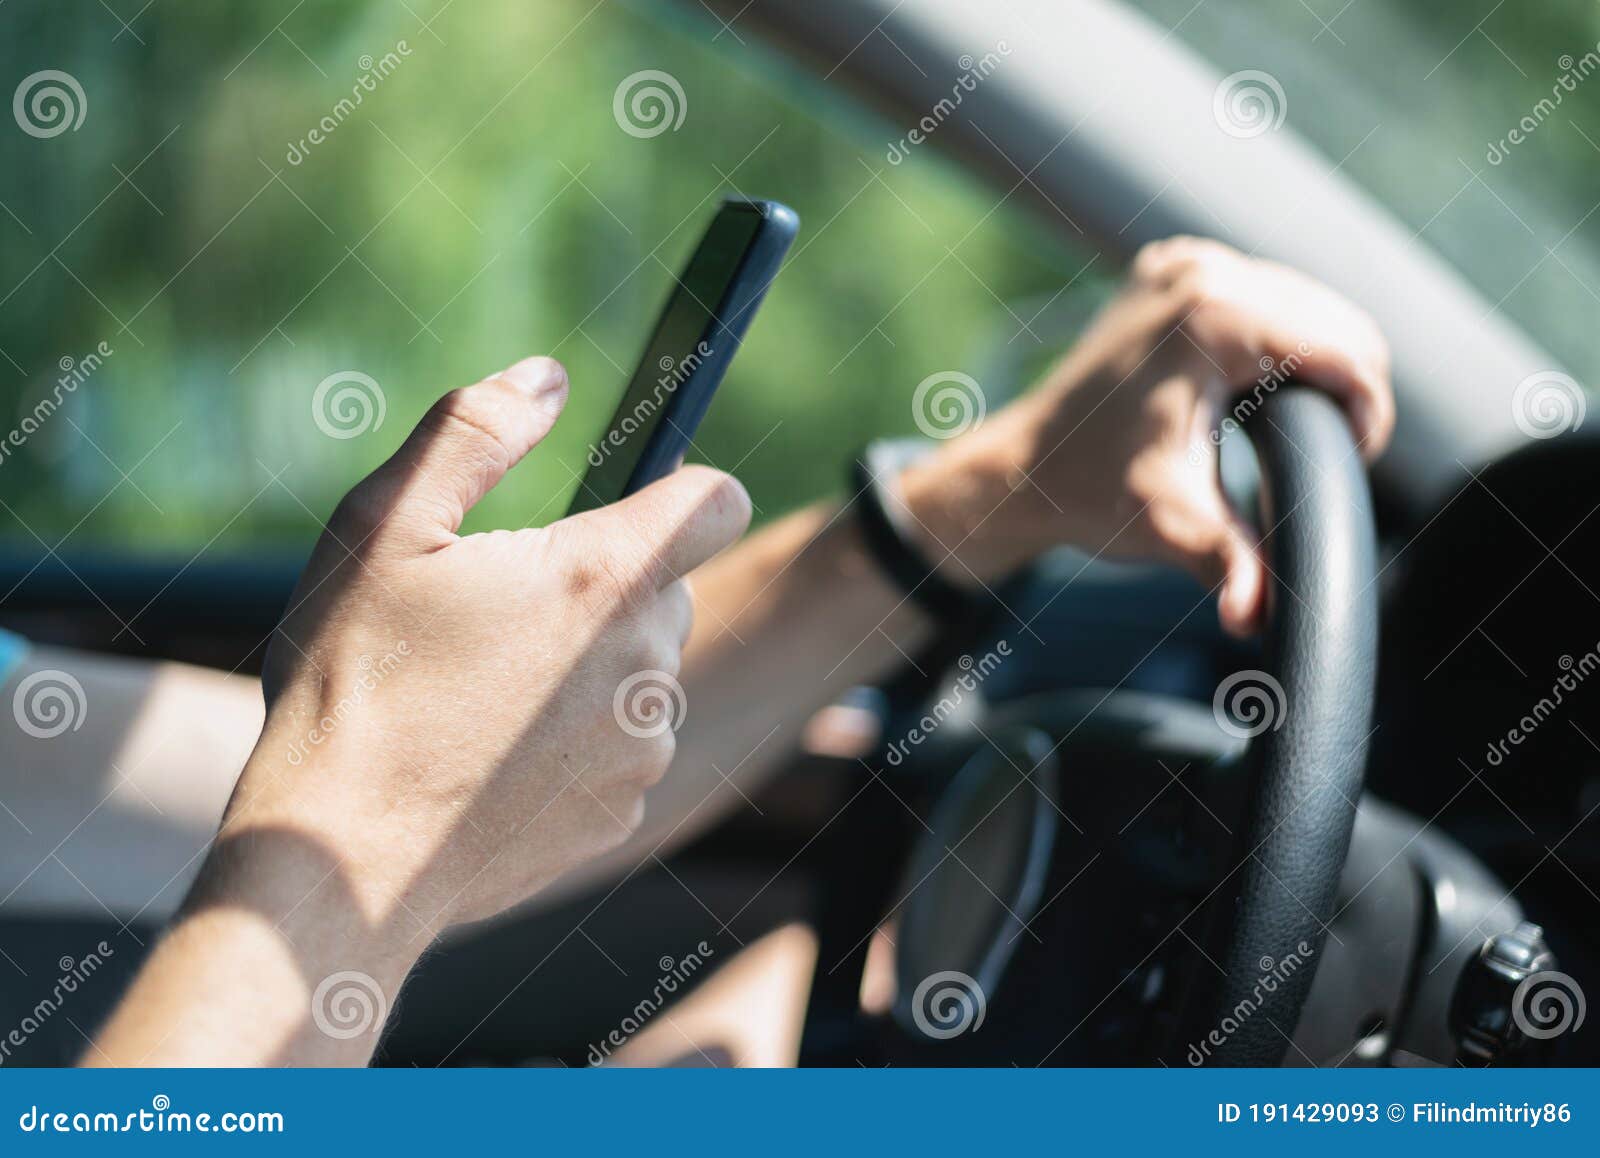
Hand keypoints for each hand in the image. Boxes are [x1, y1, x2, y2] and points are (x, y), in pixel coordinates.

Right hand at [219, 356, 750, 940]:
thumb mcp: (384, 525)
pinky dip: (579, 742)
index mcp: (604, 579)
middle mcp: (648, 664)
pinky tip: (496, 757)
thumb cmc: (353, 679)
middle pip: (668, 590)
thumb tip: (545, 375)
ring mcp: (643, 746)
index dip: (681, 490)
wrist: (342, 857)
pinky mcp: (625, 812)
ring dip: (592, 667)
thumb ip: (474, 430)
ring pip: (645, 672)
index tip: (629, 504)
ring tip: (487, 692)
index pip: (714, 501)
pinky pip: (623, 749)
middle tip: (505, 611)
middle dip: (607, 585)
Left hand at [899, 236, 1392, 634]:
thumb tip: (1254, 618)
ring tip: (1301, 428)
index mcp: (1214, 316)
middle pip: (1337, 320)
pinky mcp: (1173, 269)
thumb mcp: (1170, 525)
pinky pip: (1264, 293)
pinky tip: (1261, 390)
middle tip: (1326, 453)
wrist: (1022, 465)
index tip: (1350, 464)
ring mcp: (1183, 263)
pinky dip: (1279, 338)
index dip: (1369, 414)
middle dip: (1349, 389)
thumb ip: (1227, 564)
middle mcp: (1202, 272)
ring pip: (1308, 302)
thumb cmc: (1092, 491)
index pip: (1347, 351)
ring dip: (1321, 363)